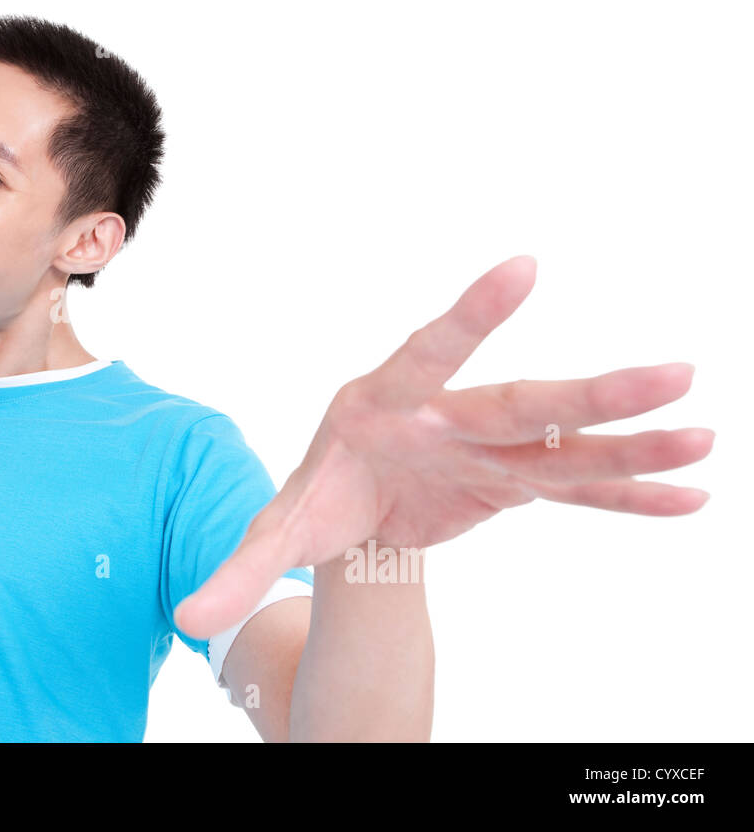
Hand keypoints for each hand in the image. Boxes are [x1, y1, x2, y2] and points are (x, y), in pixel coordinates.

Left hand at [175, 256, 712, 638]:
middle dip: (593, 392)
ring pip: (565, 441)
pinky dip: (628, 495)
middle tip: (677, 372)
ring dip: (631, 442)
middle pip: (522, 401)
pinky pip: (577, 490)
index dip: (472, 313)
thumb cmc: (316, 501)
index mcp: (383, 405)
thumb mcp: (277, 534)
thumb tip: (184, 621)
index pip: (429, 353)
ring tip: (703, 436)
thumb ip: (239, 572)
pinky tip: (689, 495)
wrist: (355, 508)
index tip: (526, 265)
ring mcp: (487, 448)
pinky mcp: (514, 482)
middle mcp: (446, 415)